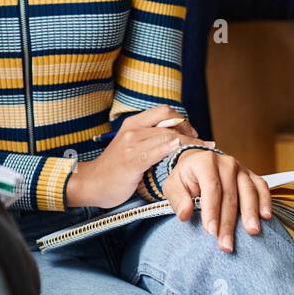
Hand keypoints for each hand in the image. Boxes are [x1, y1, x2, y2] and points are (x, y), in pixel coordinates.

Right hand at [66, 106, 211, 208]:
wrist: (91, 183)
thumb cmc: (115, 168)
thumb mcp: (132, 146)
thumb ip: (149, 139)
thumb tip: (177, 138)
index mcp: (133, 123)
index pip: (165, 111)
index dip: (183, 121)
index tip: (193, 134)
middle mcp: (133, 129)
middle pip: (169, 120)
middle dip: (189, 130)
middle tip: (199, 143)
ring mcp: (131, 144)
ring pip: (167, 135)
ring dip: (188, 143)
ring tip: (201, 151)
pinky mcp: (132, 160)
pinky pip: (157, 151)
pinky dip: (172, 150)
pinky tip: (182, 154)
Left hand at [162, 149, 271, 253]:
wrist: (198, 164)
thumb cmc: (185, 178)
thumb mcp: (173, 185)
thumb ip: (177, 198)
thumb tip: (185, 214)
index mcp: (205, 162)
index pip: (211, 188)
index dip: (212, 211)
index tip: (211, 232)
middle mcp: (226, 163)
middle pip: (230, 195)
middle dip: (228, 222)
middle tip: (227, 244)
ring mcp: (241, 168)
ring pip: (248, 191)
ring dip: (250, 213)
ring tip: (252, 232)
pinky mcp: (251, 175)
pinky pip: (261, 187)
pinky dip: (265, 200)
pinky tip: (266, 216)